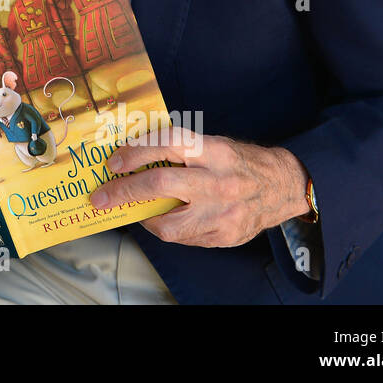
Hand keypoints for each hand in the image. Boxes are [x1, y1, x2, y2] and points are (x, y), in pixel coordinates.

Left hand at [88, 127, 310, 247]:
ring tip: (133, 210)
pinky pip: (183, 238)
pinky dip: (166, 228)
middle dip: (124, 191)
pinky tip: (161, 218)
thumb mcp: (212, 144)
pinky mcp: (224, 236)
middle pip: (160, 185)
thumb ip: (178, 150)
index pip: (167, 144)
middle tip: (101, 196)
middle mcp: (218, 181)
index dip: (136, 151)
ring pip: (168, 224)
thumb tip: (131, 155)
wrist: (282, 187)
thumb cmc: (238, 161)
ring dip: (142, 218)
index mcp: (213, 151)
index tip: (114, 162)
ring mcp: (222, 213)